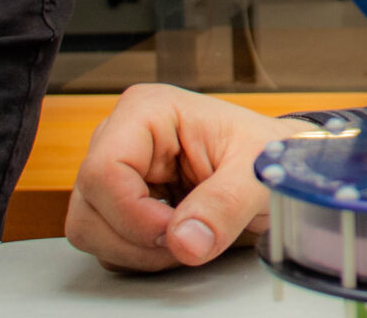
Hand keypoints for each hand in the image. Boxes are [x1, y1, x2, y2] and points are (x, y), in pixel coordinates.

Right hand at [64, 84, 311, 271]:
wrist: (278, 166)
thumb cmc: (268, 153)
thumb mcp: (260, 171)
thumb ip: (227, 203)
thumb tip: (186, 242)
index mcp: (148, 110)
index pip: (104, 171)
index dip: (133, 214)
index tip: (174, 231)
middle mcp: (121, 137)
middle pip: (89, 208)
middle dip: (137, 238)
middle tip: (189, 237)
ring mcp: (115, 171)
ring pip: (89, 231)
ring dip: (138, 251)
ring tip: (189, 235)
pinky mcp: (118, 201)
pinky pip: (105, 243)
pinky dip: (140, 255)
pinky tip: (177, 237)